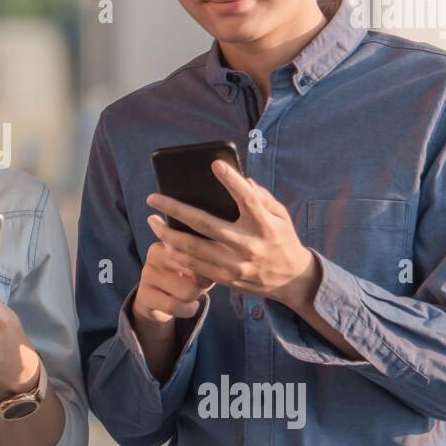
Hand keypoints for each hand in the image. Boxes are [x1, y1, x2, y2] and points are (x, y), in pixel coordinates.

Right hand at [134, 232, 215, 325]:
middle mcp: (154, 255)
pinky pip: (174, 306)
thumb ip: (206, 264)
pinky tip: (187, 308)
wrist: (155, 301)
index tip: (208, 276)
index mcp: (169, 242)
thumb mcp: (195, 266)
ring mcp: (147, 275)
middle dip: (204, 285)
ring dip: (195, 300)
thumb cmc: (182, 279)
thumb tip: (217, 271)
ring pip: (188, 293)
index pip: (199, 254)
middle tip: (200, 287)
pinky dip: (187, 311)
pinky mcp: (143, 295)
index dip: (210, 270)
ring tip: (190, 297)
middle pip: (197, 273)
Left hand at [144, 160, 317, 308]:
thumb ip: (262, 197)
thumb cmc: (282, 240)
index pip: (248, 199)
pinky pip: (195, 267)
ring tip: (153, 221)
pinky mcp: (227, 279)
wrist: (292, 281)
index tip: (215, 164)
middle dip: (175, 210)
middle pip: (205, 225)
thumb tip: (242, 180)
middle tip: (153, 198)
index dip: (232, 181)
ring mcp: (235, 264)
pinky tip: (165, 243)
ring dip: (167, 235)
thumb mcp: (281, 216)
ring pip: (193, 250)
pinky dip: (177, 254)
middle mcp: (248, 245)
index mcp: (264, 225)